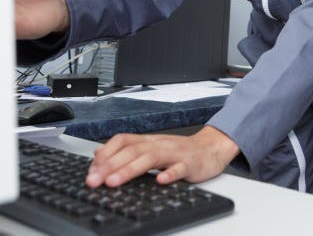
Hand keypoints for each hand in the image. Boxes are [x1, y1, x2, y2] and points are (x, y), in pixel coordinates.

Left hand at [86, 126, 240, 187]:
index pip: (123, 141)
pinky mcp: (191, 164)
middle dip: (111, 166)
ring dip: (130, 169)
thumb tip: (98, 152)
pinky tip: (160, 181)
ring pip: (151, 158)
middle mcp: (160, 144)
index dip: (105, 155)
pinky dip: (170, 174)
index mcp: (149, 140)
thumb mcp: (152, 147)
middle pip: (133, 150)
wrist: (212, 148)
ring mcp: (175, 153)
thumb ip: (126, 149)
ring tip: (114, 181)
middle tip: (94, 181)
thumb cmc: (181, 151)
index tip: (91, 172)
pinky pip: (180, 168)